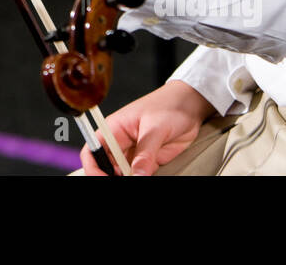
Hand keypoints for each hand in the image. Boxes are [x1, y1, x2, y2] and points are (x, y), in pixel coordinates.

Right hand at [80, 80, 217, 175]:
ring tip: (141, 177)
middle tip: (128, 180)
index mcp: (114, 129)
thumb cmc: (170, 105)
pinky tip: (147, 177)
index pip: (93, 151)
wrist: (191, 105)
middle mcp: (121, 142)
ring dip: (129, 179)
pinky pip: (140, 175)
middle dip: (111, 177)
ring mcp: (135, 153)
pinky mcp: (149, 161)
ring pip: (123, 174)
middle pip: (106, 167)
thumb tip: (137, 175)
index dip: (93, 167)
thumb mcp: (156, 128)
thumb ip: (146, 153)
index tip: (103, 178)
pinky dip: (141, 179)